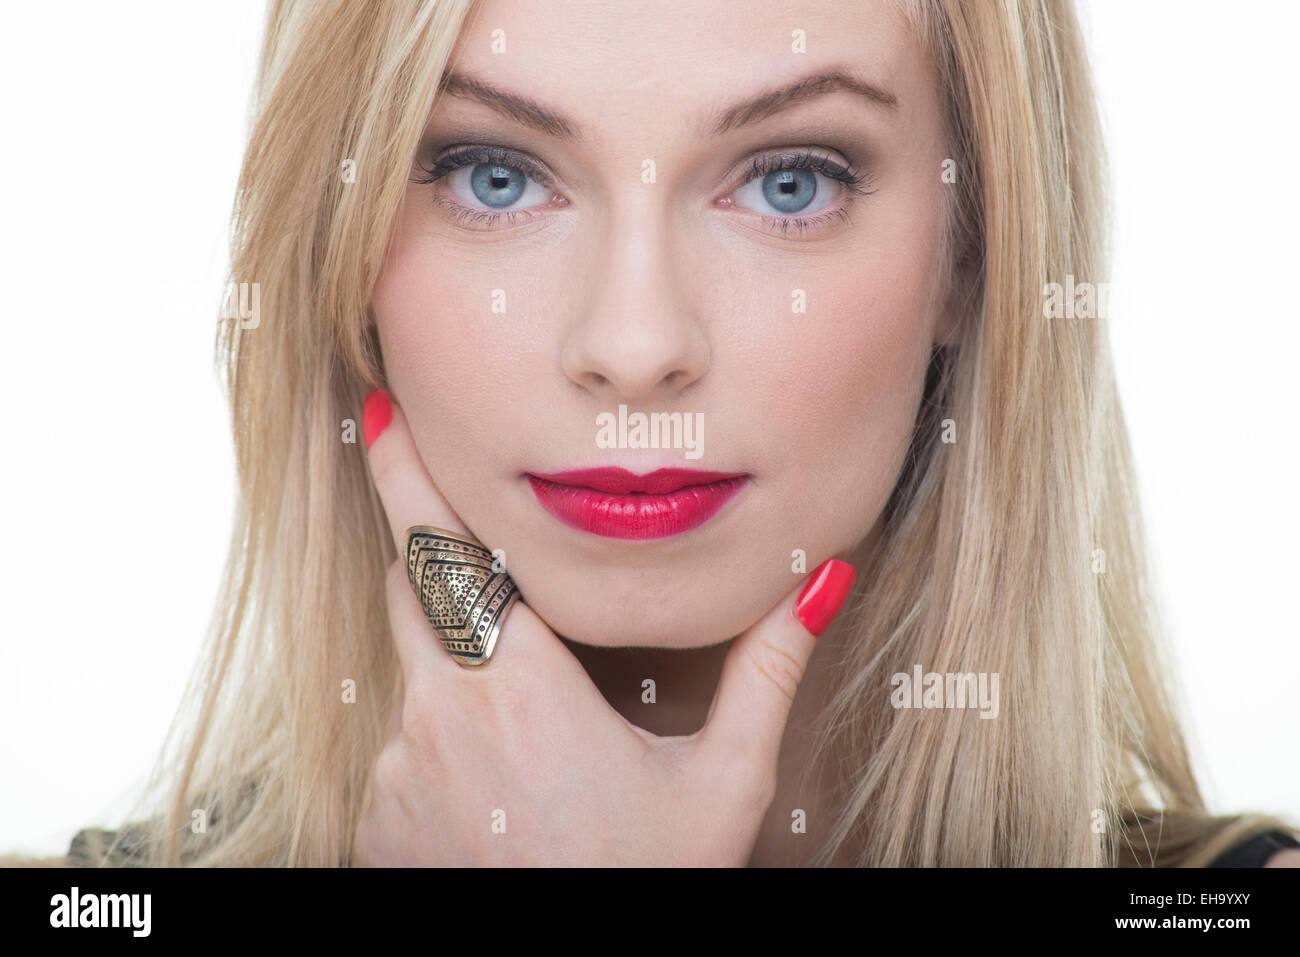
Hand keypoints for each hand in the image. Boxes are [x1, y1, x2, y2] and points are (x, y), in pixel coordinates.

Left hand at [350, 390, 854, 865]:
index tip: (382, 412)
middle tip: (503, 588)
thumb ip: (767, 672)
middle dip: (443, 564)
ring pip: (415, 675)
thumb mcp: (724, 782)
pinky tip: (508, 799)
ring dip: (461, 671)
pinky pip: (402, 747)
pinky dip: (444, 743)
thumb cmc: (645, 883)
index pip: (443, 551)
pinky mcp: (378, 820)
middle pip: (414, 594)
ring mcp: (399, 774)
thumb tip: (820, 582)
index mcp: (519, 688)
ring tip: (534, 751)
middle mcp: (440, 718)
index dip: (407, 474)